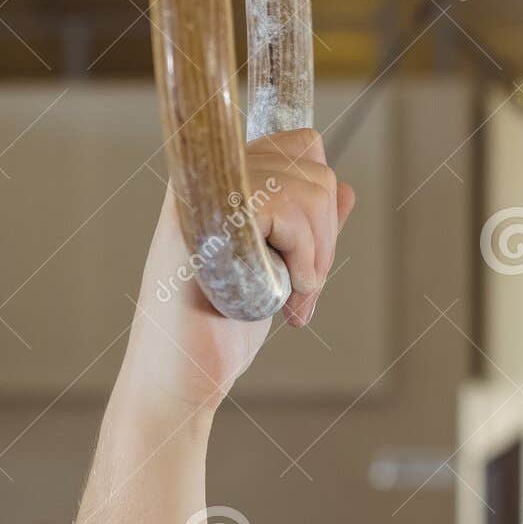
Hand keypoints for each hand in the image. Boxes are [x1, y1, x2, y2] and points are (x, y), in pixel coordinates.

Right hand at [123, 128, 355, 411]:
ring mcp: (204, 192)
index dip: (319, 204)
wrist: (177, 378)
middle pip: (313, 165)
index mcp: (219, 181)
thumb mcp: (274, 270)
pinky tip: (279, 298)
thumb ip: (304, 229)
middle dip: (324, 239)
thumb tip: (345, 188)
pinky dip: (302, 261)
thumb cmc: (216, 331)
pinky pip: (288, 210)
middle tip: (302, 291)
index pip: (300, 145)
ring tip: (290, 299)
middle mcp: (207, 176)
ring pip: (310, 188)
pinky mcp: (209, 217)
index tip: (304, 265)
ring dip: (315, 257)